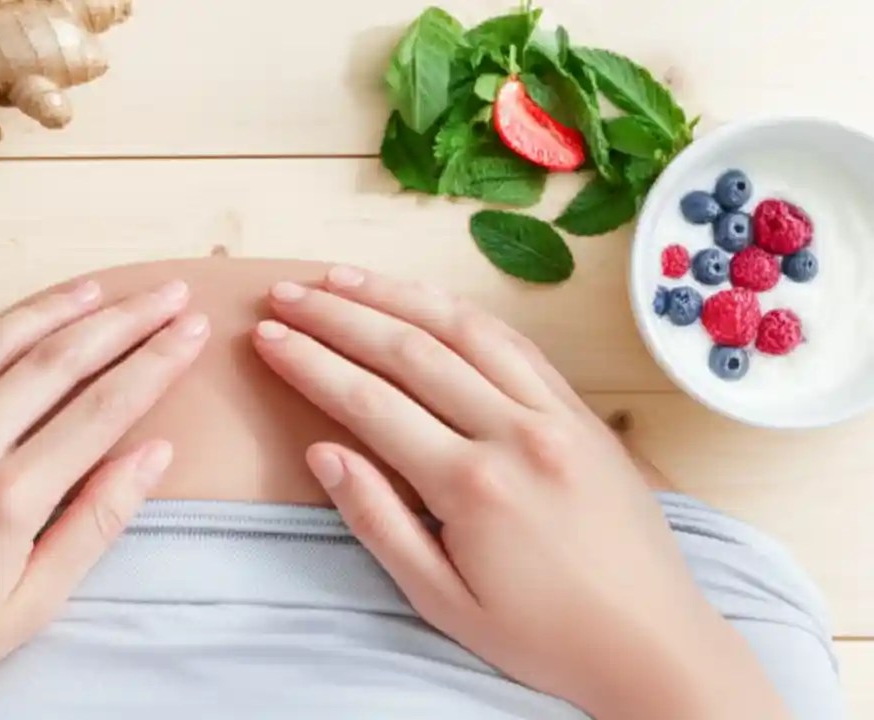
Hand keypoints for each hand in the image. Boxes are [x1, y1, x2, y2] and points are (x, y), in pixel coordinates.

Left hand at [0, 279, 209, 719]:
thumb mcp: (30, 606)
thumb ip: (96, 522)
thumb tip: (154, 454)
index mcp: (7, 498)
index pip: (102, 408)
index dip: (155, 362)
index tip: (192, 329)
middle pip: (56, 361)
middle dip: (122, 321)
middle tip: (168, 292)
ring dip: (54, 309)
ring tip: (101, 288)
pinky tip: (12, 322)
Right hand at [253, 267, 786, 719]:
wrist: (655, 645)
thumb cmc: (544, 636)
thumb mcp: (443, 602)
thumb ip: (378, 522)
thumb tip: (322, 454)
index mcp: (473, 487)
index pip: (370, 402)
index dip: (311, 364)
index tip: (268, 338)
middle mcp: (515, 433)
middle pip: (410, 350)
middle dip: (338, 315)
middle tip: (287, 295)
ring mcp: (556, 414)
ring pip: (463, 329)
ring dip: (396, 295)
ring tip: (341, 276)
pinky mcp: (583, 413)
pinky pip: (515, 343)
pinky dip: (462, 311)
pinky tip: (425, 297)